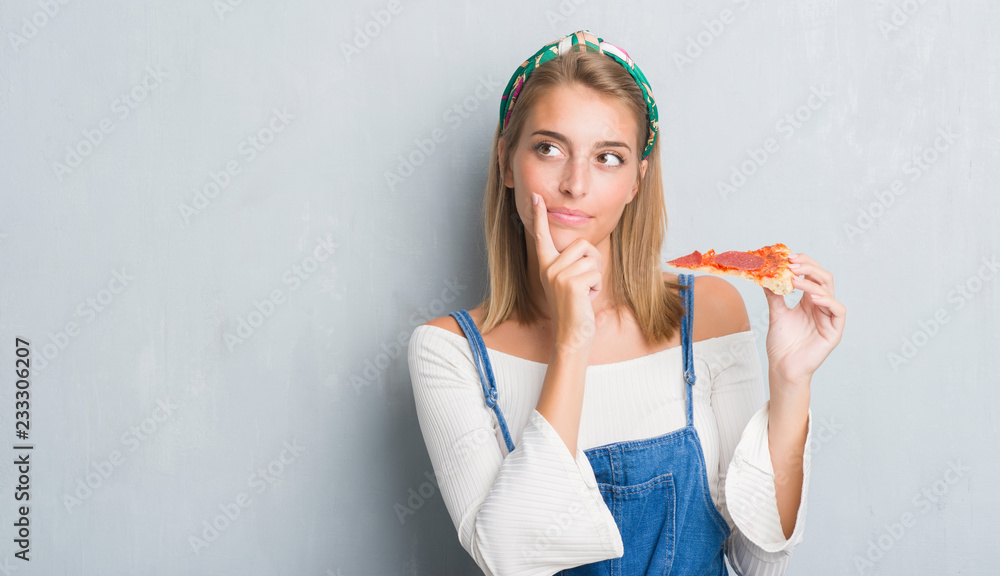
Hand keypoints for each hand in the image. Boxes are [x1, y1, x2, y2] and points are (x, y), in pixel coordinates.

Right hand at [530, 193, 601, 353]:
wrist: (571, 336)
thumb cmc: (574, 309)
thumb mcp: (569, 282)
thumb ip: (571, 264)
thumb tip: (581, 247)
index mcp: (545, 265)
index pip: (541, 235)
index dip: (539, 215)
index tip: (536, 196)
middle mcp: (548, 268)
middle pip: (582, 245)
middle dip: (593, 262)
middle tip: (585, 283)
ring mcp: (557, 275)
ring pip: (592, 258)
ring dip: (596, 275)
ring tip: (585, 292)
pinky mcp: (571, 284)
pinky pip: (596, 273)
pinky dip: (597, 287)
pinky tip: (586, 299)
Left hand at [762, 253, 846, 385]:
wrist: (783, 367)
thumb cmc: (781, 344)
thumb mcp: (776, 314)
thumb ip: (774, 295)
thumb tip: (765, 275)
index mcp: (809, 301)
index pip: (812, 275)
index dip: (804, 264)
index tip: (788, 257)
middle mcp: (820, 306)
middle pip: (823, 278)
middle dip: (808, 268)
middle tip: (791, 265)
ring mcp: (828, 317)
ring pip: (829, 291)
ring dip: (812, 282)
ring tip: (794, 279)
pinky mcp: (834, 330)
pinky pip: (838, 310)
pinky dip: (827, 300)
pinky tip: (813, 297)